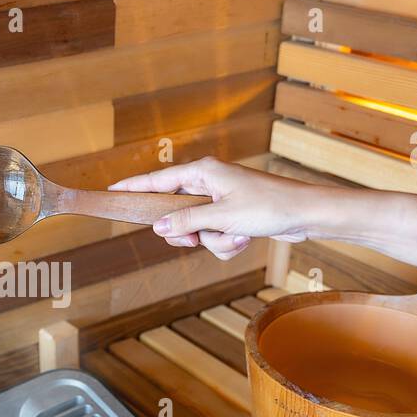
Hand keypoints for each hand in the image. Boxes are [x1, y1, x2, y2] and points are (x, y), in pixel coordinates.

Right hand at [109, 158, 315, 259]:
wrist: (304, 214)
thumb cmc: (268, 206)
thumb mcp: (222, 216)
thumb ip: (187, 222)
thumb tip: (158, 227)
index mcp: (202, 173)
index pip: (157, 180)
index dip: (134, 188)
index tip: (112, 192)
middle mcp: (208, 184)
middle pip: (175, 213)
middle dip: (188, 232)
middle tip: (195, 239)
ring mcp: (219, 201)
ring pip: (197, 230)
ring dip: (214, 240)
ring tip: (237, 235)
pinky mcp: (231, 216)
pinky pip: (214, 237)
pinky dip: (227, 243)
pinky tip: (245, 238)